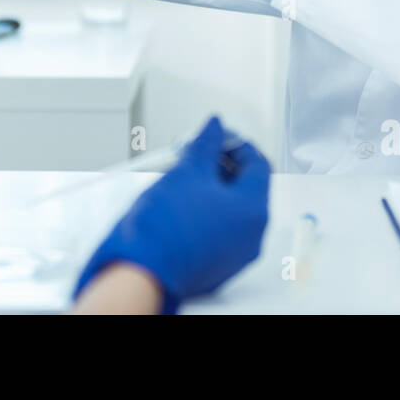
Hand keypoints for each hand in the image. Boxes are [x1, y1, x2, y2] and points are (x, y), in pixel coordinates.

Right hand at [74, 117, 269, 313]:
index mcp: (254, 210)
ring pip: (231, 209)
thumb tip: (215, 128)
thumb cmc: (165, 228)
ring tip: (183, 173)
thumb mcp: (188, 171)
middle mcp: (252, 235)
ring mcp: (234, 253)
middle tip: (196, 151)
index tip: (216, 135)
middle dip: (221, 164)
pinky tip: (182, 199)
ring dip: (211, 186)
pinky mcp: (215, 264)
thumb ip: (206, 144)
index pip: (258, 164)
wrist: (141, 272)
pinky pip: (218, 229)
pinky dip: (205, 210)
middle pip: (245, 187)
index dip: (237, 143)